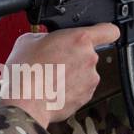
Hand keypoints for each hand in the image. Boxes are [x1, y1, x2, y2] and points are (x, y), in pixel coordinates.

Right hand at [0, 23, 119, 127]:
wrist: (24, 103)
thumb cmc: (26, 72)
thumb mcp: (28, 40)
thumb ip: (46, 37)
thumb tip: (47, 41)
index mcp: (79, 39)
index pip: (109, 30)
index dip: (105, 32)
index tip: (101, 34)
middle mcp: (89, 58)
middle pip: (89, 54)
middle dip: (74, 57)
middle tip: (54, 61)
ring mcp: (90, 79)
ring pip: (84, 73)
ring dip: (72, 74)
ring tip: (50, 78)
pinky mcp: (86, 97)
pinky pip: (80, 89)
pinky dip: (70, 89)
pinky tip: (53, 90)